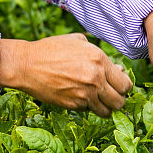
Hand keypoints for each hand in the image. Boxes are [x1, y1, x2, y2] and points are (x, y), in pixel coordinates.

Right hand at [0, 33, 132, 116]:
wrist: (26, 64)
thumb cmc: (51, 50)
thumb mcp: (77, 42)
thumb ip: (99, 54)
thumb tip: (118, 68)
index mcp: (99, 60)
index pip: (125, 83)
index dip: (124, 86)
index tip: (118, 86)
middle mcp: (95, 78)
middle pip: (120, 101)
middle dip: (117, 99)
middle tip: (110, 95)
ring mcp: (84, 94)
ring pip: (107, 111)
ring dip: (104, 107)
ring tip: (98, 100)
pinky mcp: (73, 105)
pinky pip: (89, 111)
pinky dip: (87, 107)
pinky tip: (80, 97)